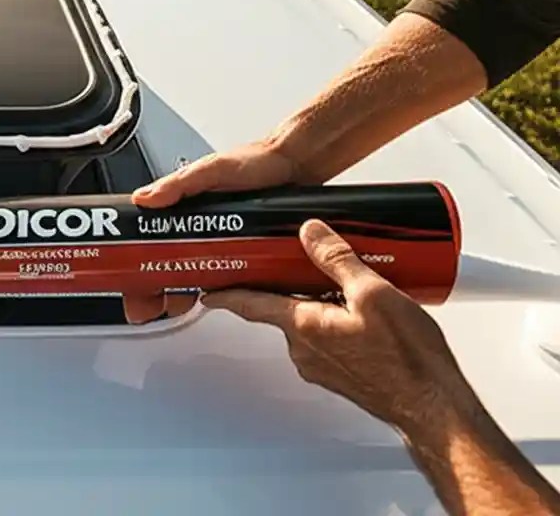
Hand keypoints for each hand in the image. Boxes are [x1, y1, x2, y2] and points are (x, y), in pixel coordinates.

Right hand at [121, 140, 302, 323]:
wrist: (299, 166)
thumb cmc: (257, 161)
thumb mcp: (211, 170)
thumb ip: (180, 184)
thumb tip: (145, 199)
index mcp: (186, 210)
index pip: (152, 243)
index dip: (138, 267)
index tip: (131, 287)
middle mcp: (203, 229)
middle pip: (169, 266)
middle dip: (156, 290)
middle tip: (151, 307)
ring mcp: (227, 244)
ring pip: (197, 275)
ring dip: (184, 293)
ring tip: (177, 306)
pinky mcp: (252, 254)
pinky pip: (232, 279)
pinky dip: (222, 292)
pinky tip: (217, 299)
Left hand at [202, 219, 475, 431]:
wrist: (434, 408)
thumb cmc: (408, 360)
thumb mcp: (373, 294)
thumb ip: (337, 260)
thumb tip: (311, 234)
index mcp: (303, 327)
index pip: (251, 305)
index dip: (226, 293)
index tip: (208, 287)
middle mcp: (305, 350)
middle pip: (282, 307)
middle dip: (288, 283)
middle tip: (300, 259)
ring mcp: (322, 365)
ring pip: (307, 321)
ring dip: (317, 299)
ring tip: (348, 281)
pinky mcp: (342, 373)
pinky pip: (326, 337)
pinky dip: (334, 318)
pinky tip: (363, 309)